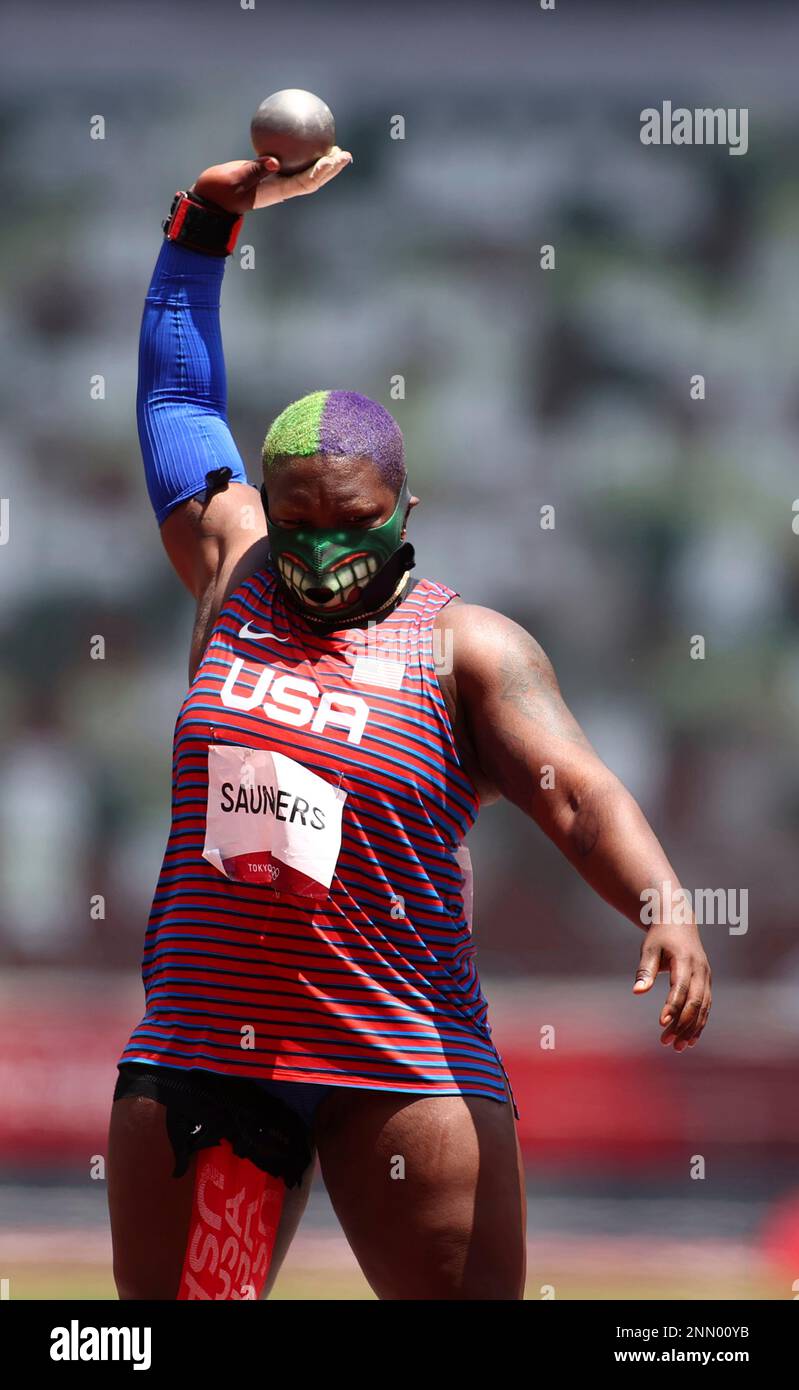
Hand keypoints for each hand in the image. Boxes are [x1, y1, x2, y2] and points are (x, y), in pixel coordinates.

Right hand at [190, 145, 352, 214]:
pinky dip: (298, 151)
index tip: (334, 161)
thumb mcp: (235, 180)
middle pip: (313, 178)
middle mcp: (282, 187)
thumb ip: (254, 171)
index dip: (322, 172)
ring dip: (321, 162)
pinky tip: (300, 135)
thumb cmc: (220, 192)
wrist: (210, 198)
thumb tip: (274, 161)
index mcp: (277, 191)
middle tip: (345, 154)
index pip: (306, 182)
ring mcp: (276, 182)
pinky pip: (288, 161)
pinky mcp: (269, 174)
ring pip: (304, 171)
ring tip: (335, 148)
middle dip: (330, 168)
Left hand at [632, 921, 711, 1050]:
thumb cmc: (660, 936)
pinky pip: (706, 1006)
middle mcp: (700, 971)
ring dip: (692, 1029)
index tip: (661, 1024)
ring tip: (678, 1047)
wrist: (679, 921)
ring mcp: (706, 977)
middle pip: (695, 1002)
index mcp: (685, 961)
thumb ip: (645, 970)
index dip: (672, 1007)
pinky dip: (699, 1023)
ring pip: (703, 1008)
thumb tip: (637, 992)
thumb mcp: (649, 949)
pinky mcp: (707, 983)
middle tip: (666, 1042)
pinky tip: (690, 1040)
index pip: (681, 988)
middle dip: (682, 1024)